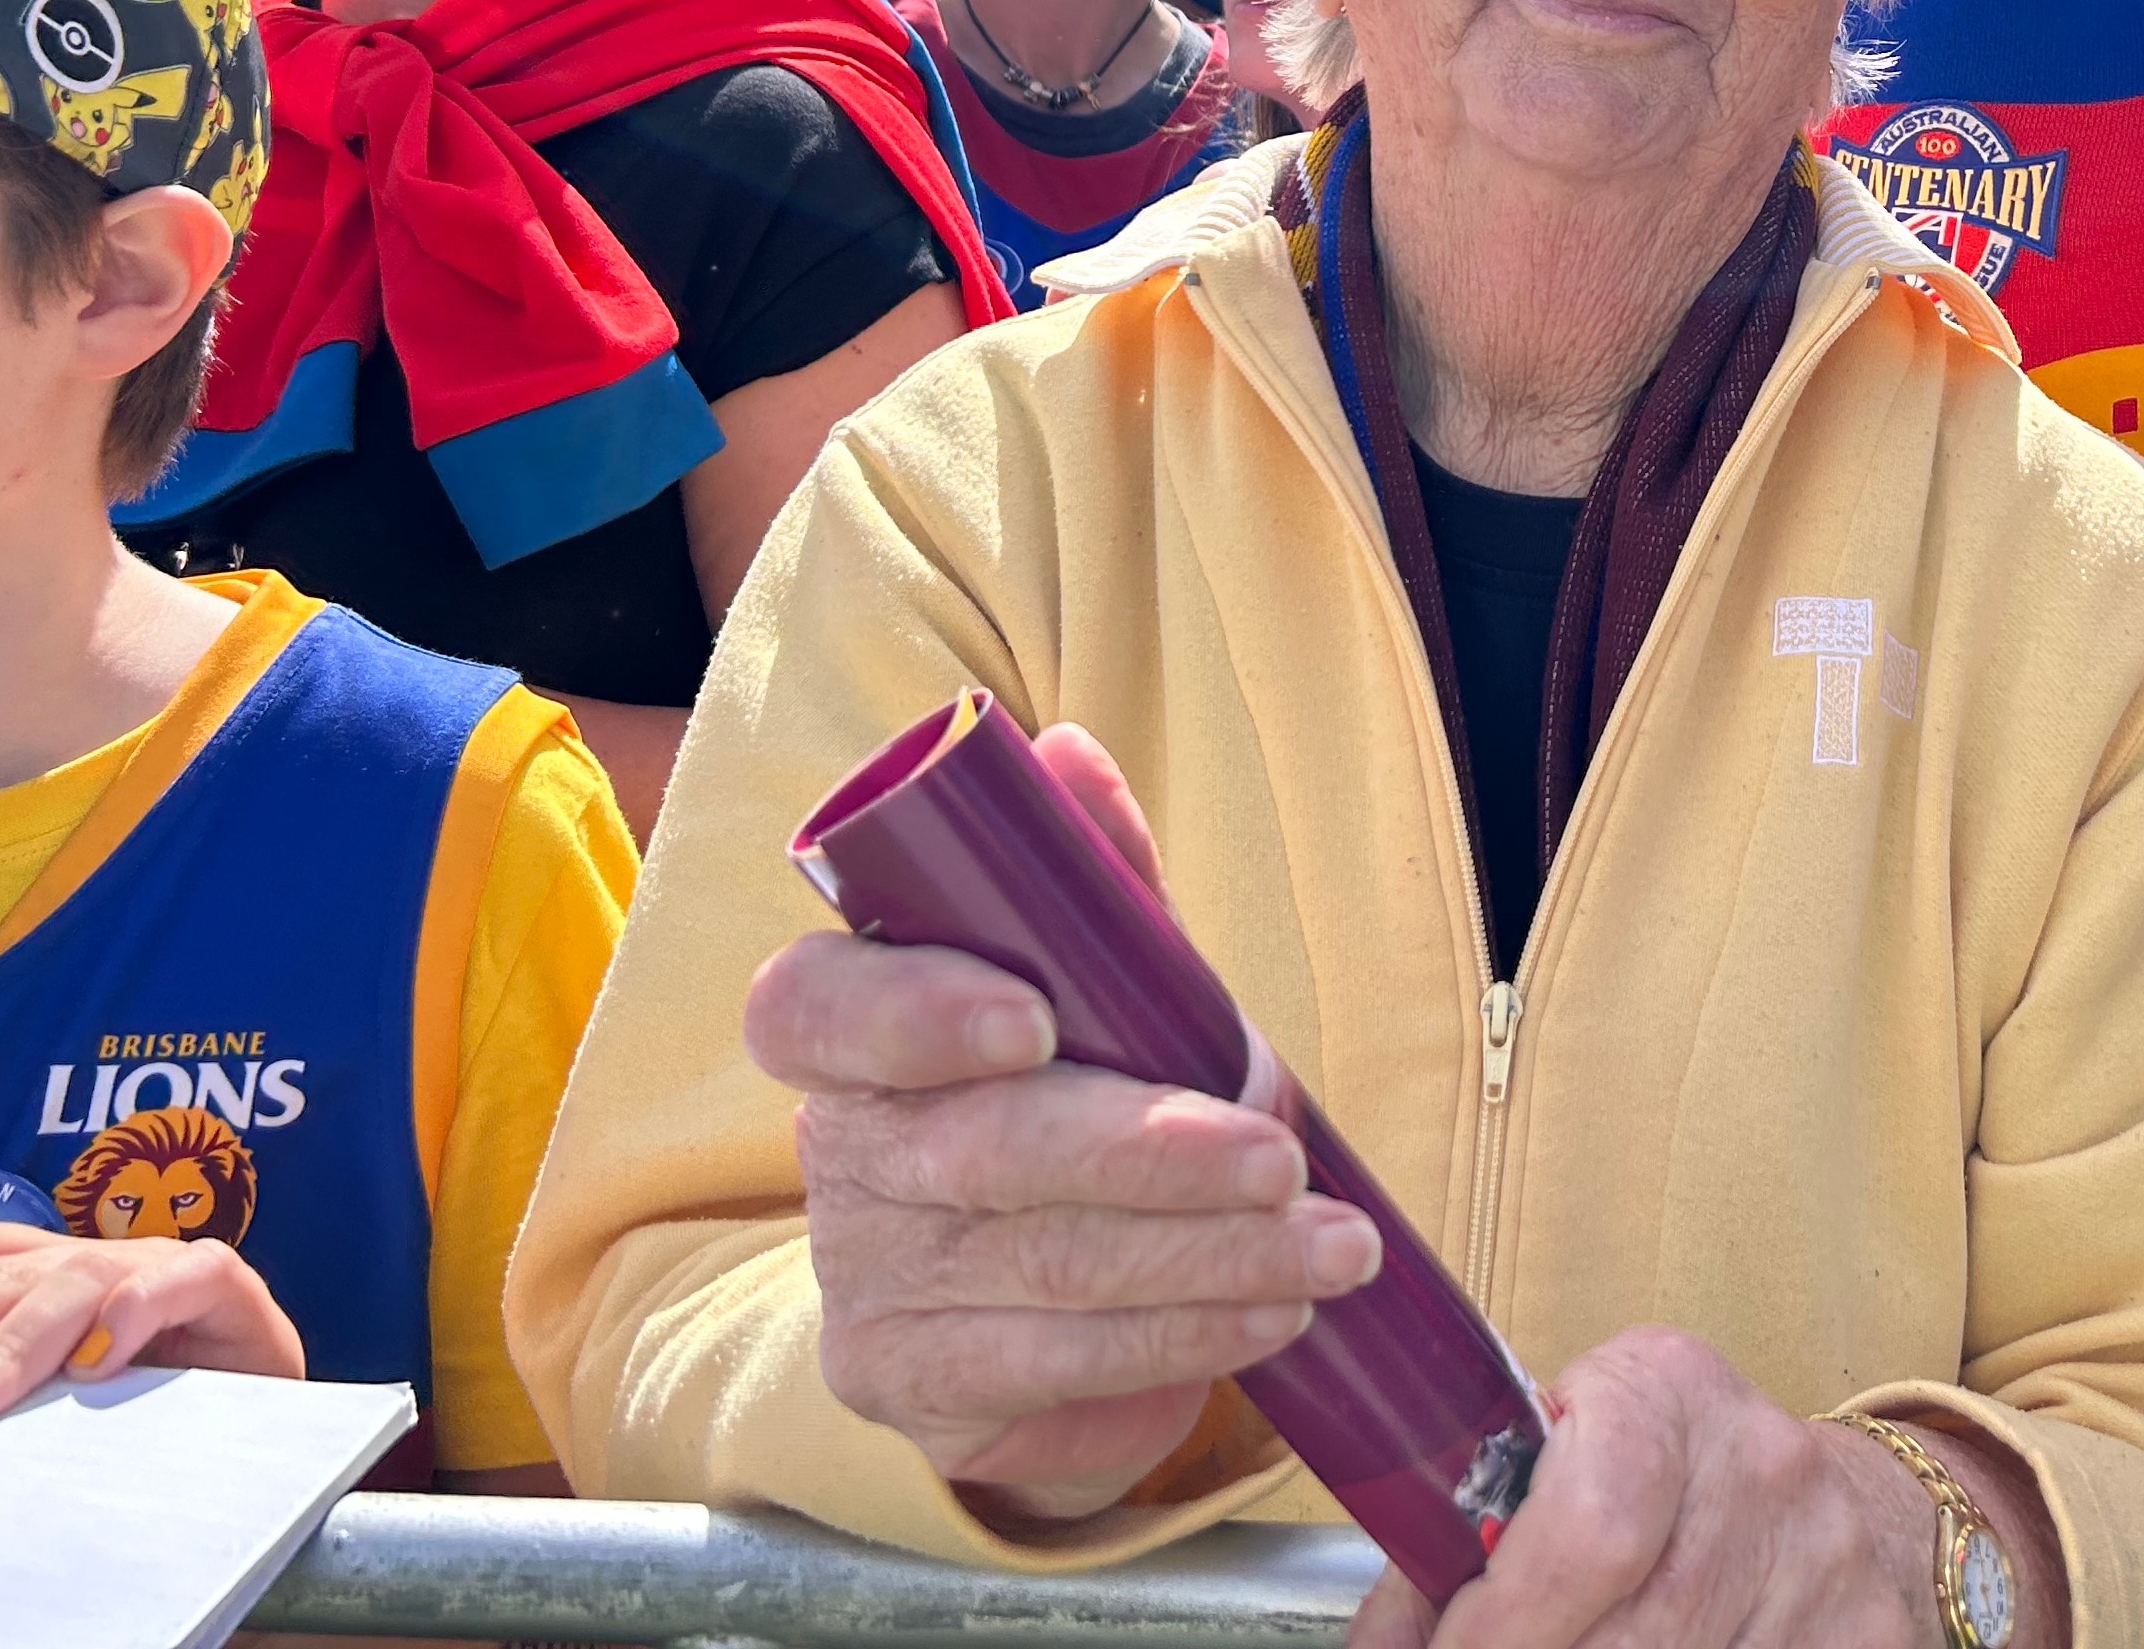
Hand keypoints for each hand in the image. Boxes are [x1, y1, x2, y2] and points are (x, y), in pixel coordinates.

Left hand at [0, 1217, 301, 1442]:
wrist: (275, 1430)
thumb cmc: (152, 1421)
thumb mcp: (51, 1408)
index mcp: (46, 1278)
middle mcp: (98, 1261)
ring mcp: (163, 1269)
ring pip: (72, 1280)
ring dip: (2, 1349)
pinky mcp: (230, 1290)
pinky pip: (184, 1275)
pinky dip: (137, 1308)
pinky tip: (98, 1362)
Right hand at [745, 721, 1385, 1522]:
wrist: (1026, 1282)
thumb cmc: (1069, 1085)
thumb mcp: (1086, 973)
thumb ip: (1079, 873)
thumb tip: (1066, 754)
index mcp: (848, 1027)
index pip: (811, 1009)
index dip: (910, 1013)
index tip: (1034, 1017)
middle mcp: (841, 1155)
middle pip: (977, 1151)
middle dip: (1150, 1154)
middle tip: (1280, 1153)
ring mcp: (869, 1281)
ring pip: (1043, 1268)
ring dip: (1210, 1256)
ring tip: (1331, 1242)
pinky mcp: (916, 1389)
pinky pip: (1056, 1370)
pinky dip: (1182, 1339)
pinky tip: (1269, 1313)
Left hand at [1345, 1328, 2057, 1648]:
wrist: (1848, 1508)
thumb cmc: (1676, 1482)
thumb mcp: (1579, 1455)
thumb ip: (1484, 1532)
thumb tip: (1387, 1641)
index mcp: (1667, 1393)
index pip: (1586, 1527)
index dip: (1502, 1623)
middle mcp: (1760, 1469)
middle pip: (1630, 1640)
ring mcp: (1825, 1566)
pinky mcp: (1870, 1640)